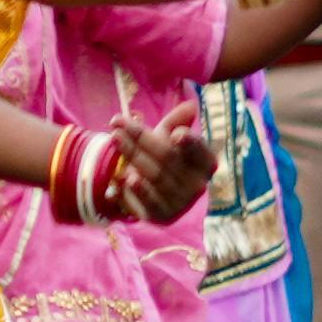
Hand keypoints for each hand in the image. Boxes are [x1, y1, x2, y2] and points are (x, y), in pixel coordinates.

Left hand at [109, 99, 213, 224]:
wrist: (157, 195)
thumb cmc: (165, 160)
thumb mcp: (169, 138)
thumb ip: (176, 122)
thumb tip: (190, 106)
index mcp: (205, 162)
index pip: (198, 150)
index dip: (189, 142)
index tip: (175, 134)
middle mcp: (198, 183)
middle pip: (167, 157)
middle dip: (141, 139)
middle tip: (117, 125)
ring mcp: (181, 201)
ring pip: (154, 176)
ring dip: (133, 157)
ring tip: (116, 141)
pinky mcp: (163, 215)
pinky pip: (148, 202)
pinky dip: (135, 190)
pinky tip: (123, 178)